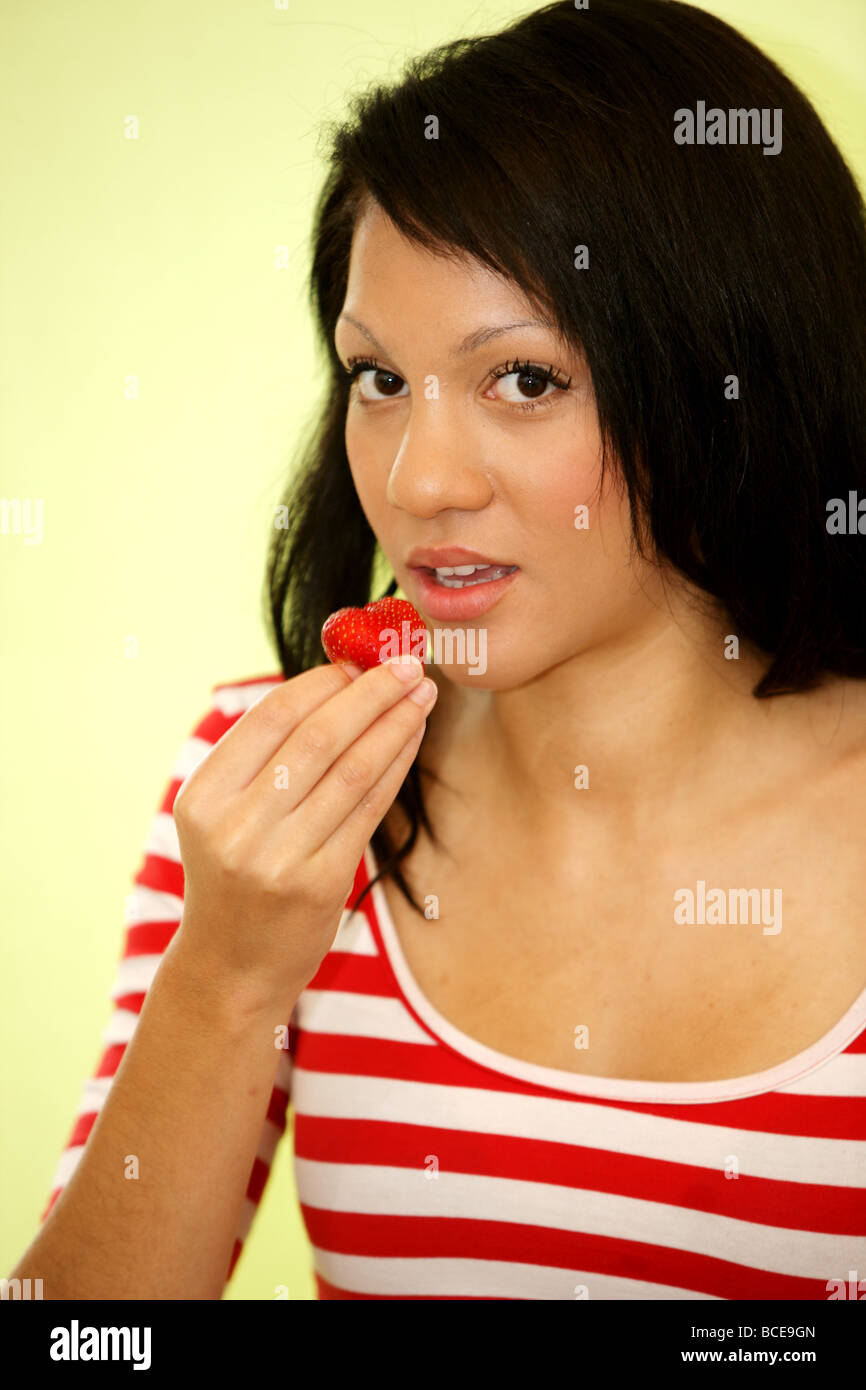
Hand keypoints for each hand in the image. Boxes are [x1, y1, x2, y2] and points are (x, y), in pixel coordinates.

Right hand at [171, 657, 436, 1006]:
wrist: (233, 967)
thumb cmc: (238, 876)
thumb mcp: (226, 816)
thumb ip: (265, 758)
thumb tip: (336, 681)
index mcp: (203, 796)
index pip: (272, 717)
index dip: (324, 681)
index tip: (362, 659)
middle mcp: (234, 825)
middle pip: (317, 737)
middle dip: (370, 692)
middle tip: (408, 663)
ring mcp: (277, 857)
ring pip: (351, 769)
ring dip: (394, 723)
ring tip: (423, 694)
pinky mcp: (318, 882)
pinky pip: (368, 808)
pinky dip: (395, 765)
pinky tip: (412, 738)